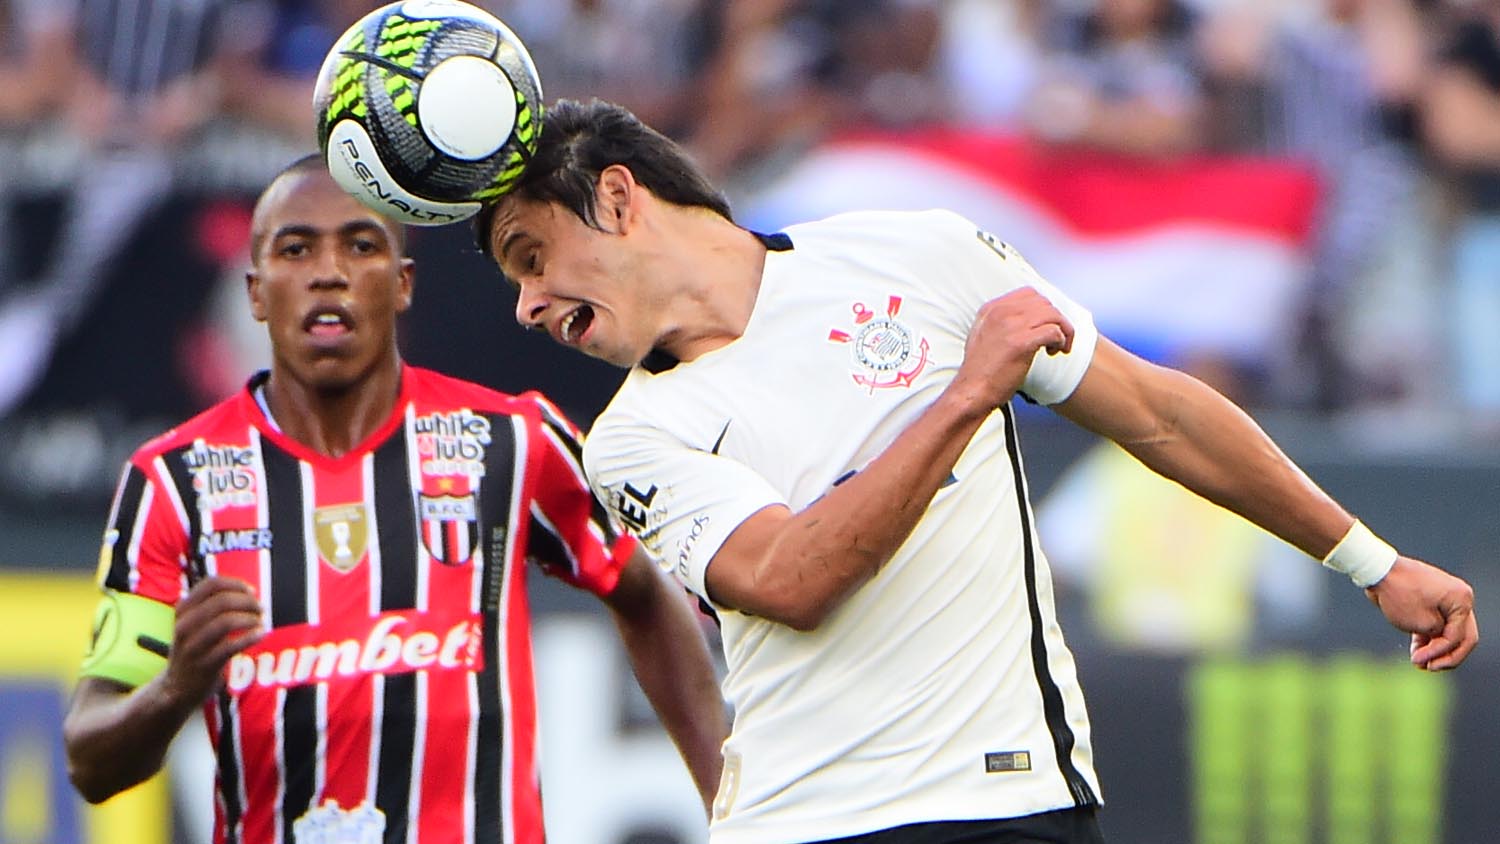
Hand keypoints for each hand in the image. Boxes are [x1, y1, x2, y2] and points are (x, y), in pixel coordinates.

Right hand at [160, 577, 264, 708]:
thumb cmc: (195, 648)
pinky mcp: (204, 665)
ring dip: (250, 619)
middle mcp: (184, 625)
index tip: (251, 592)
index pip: (211, 584)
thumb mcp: (194, 623)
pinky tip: (261, 634)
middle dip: (247, 602)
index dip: (236, 584)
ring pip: (226, 621)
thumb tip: (248, 592)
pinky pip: (231, 646)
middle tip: (260, 609)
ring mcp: (193, 646)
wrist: (177, 687)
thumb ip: (213, 606)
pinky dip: (251, 637)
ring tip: (260, 623)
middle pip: (222, 601)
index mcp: (183, 610)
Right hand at [949, 288, 1073, 411]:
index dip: (1044, 308)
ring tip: (1057, 346)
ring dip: (1062, 330)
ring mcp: (1011, 326)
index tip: (1045, 324)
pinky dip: (1060, 341)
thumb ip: (1001, 321)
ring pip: (1053, 315)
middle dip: (1056, 320)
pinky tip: (1053, 352)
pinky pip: (1054, 331)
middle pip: (1044, 303)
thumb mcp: (983, 334)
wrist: (972, 390)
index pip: (1029, 294)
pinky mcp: (1021, 343)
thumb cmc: (980, 370)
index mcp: (991, 309)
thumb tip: (1027, 318)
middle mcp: (1001, 312)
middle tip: (1056, 338)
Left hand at [1365, 556, 1477, 670]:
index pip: (1459, 637)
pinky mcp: (1429, 602)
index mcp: (1462, 600)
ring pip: (1447, 632)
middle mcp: (1459, 599)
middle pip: (1460, 636)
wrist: (1378, 570)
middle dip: (1444, 655)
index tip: (1421, 662)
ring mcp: (1445, 600)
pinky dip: (1426, 640)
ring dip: (1435, 650)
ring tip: (1419, 664)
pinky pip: (1434, 625)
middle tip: (1429, 668)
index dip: (1441, 654)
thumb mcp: (1422, 623)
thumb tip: (1441, 646)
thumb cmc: (1400, 594)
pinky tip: (1416, 654)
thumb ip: (1438, 638)